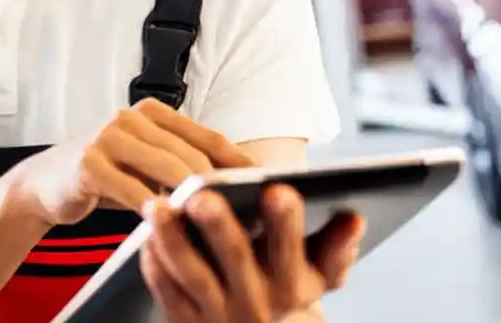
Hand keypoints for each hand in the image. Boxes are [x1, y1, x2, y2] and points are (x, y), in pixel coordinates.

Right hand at [11, 98, 252, 225]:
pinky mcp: (89, 163)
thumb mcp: (143, 159)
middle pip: (188, 152)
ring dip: (189, 195)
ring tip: (211, 217)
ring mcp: (107, 137)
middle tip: (241, 209)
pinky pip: (131, 189)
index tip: (261, 183)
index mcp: (150, 111)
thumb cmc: (103, 173)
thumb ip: (178, 160)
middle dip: (216, 183)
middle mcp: (130, 118)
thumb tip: (233, 181)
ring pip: (164, 167)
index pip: (205, 135)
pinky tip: (167, 224)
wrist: (44, 183)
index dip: (235, 160)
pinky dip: (152, 208)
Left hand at [139, 185, 364, 322]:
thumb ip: (336, 246)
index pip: (293, 250)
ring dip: (172, 238)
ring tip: (159, 204)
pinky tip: (145, 235)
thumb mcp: (318, 274)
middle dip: (219, 225)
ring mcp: (219, 315)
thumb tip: (355, 217)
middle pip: (236, 257)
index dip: (287, 223)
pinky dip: (155, 264)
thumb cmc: (284, 287)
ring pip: (192, 274)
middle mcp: (259, 303)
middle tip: (201, 193)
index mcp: (295, 285)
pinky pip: (166, 292)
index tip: (278, 189)